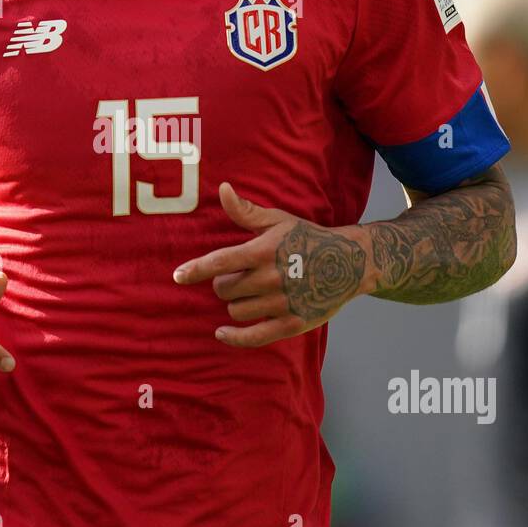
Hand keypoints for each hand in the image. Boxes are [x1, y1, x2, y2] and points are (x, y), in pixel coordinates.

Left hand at [172, 182, 370, 346]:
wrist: (350, 262)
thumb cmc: (308, 238)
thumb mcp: (278, 221)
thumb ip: (246, 211)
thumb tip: (222, 189)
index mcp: (264, 251)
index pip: (219, 262)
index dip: (195, 270)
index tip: (177, 276)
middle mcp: (271, 278)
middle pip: (224, 289)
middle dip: (224, 283)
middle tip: (241, 276)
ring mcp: (282, 303)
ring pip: (236, 311)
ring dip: (236, 303)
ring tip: (253, 293)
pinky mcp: (292, 324)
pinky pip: (253, 337)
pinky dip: (234, 337)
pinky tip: (222, 332)